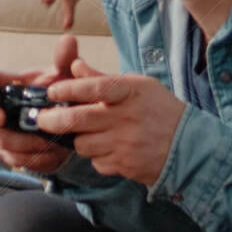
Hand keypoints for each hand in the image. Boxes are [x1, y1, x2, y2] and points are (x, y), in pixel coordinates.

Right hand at [0, 33, 82, 173]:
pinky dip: (39, 156)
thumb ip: (64, 61)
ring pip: (2, 140)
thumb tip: (69, 40)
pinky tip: (54, 151)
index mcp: (2, 84)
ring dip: (26, 140)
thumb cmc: (56, 96)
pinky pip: (18, 160)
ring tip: (52, 136)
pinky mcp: (9, 155)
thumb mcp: (62, 79)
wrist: (69, 126)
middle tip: (0, 118)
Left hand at [35, 67, 185, 186]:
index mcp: (131, 91)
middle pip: (77, 120)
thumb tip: (75, 66)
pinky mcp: (125, 166)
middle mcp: (127, 117)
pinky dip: (97, 156)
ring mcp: (125, 144)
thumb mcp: (138, 86)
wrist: (191, 147)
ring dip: (79, 139)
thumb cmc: (161, 111)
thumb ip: (103, 78)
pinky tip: (109, 149)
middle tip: (41, 119)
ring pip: (82, 144)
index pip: (92, 88)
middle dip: (52, 120)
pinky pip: (97, 162)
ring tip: (88, 134)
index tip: (51, 91)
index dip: (67, 89)